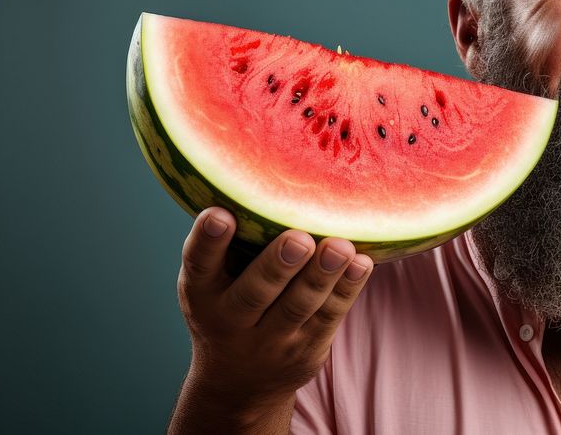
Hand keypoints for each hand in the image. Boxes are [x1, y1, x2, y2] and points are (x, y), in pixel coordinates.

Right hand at [176, 206, 372, 414]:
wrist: (239, 383)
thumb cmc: (228, 305)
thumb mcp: (212, 282)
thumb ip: (229, 245)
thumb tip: (265, 178)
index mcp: (201, 293)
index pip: (199, 264)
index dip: (208, 241)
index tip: (220, 214)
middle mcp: (231, 320)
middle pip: (255, 292)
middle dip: (278, 265)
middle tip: (299, 239)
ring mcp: (271, 340)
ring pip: (299, 306)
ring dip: (322, 275)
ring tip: (340, 247)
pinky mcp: (307, 348)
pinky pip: (330, 315)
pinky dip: (347, 288)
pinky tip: (361, 263)